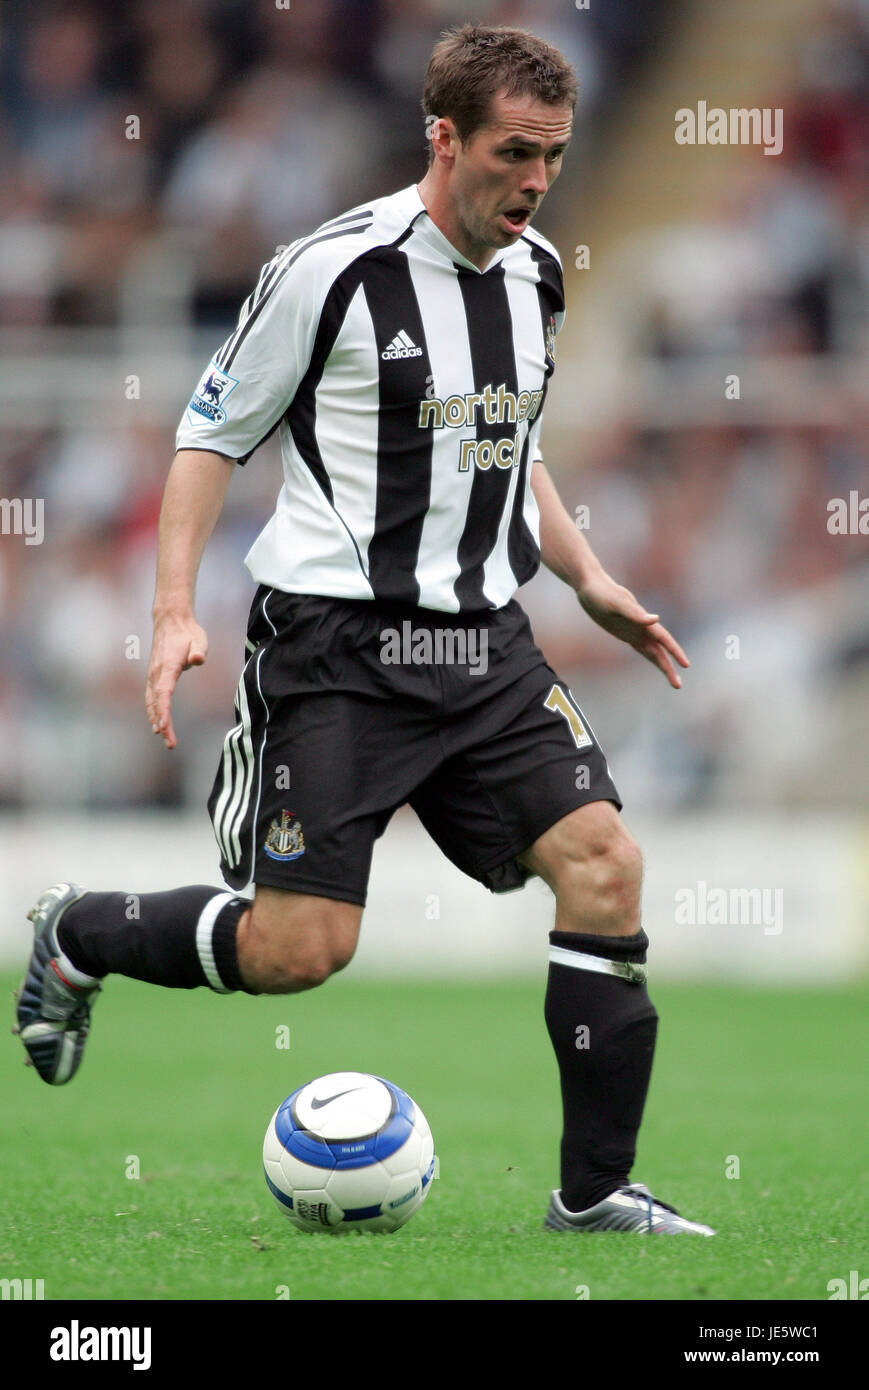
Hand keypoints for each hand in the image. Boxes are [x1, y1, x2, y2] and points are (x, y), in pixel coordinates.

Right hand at [145, 614, 207, 748]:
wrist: (171, 621)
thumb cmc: (188, 633)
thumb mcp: (200, 639)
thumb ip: (199, 651)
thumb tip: (198, 660)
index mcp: (167, 666)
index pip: (163, 694)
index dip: (164, 712)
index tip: (166, 728)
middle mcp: (156, 673)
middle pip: (156, 703)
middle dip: (162, 723)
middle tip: (171, 743)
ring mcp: (153, 675)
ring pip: (151, 702)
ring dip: (156, 720)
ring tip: (164, 737)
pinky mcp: (154, 676)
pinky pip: (151, 697)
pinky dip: (153, 711)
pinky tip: (157, 723)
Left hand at [576, 570, 688, 688]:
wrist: (590, 585)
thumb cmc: (602, 593)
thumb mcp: (616, 603)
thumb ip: (634, 613)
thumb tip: (655, 619)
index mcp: (642, 620)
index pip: (664, 639)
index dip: (675, 652)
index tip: (686, 665)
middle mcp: (641, 626)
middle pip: (660, 651)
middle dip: (670, 668)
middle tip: (678, 686)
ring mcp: (634, 630)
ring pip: (652, 651)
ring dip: (662, 664)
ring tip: (673, 680)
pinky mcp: (625, 631)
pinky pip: (641, 647)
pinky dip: (650, 655)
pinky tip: (655, 660)